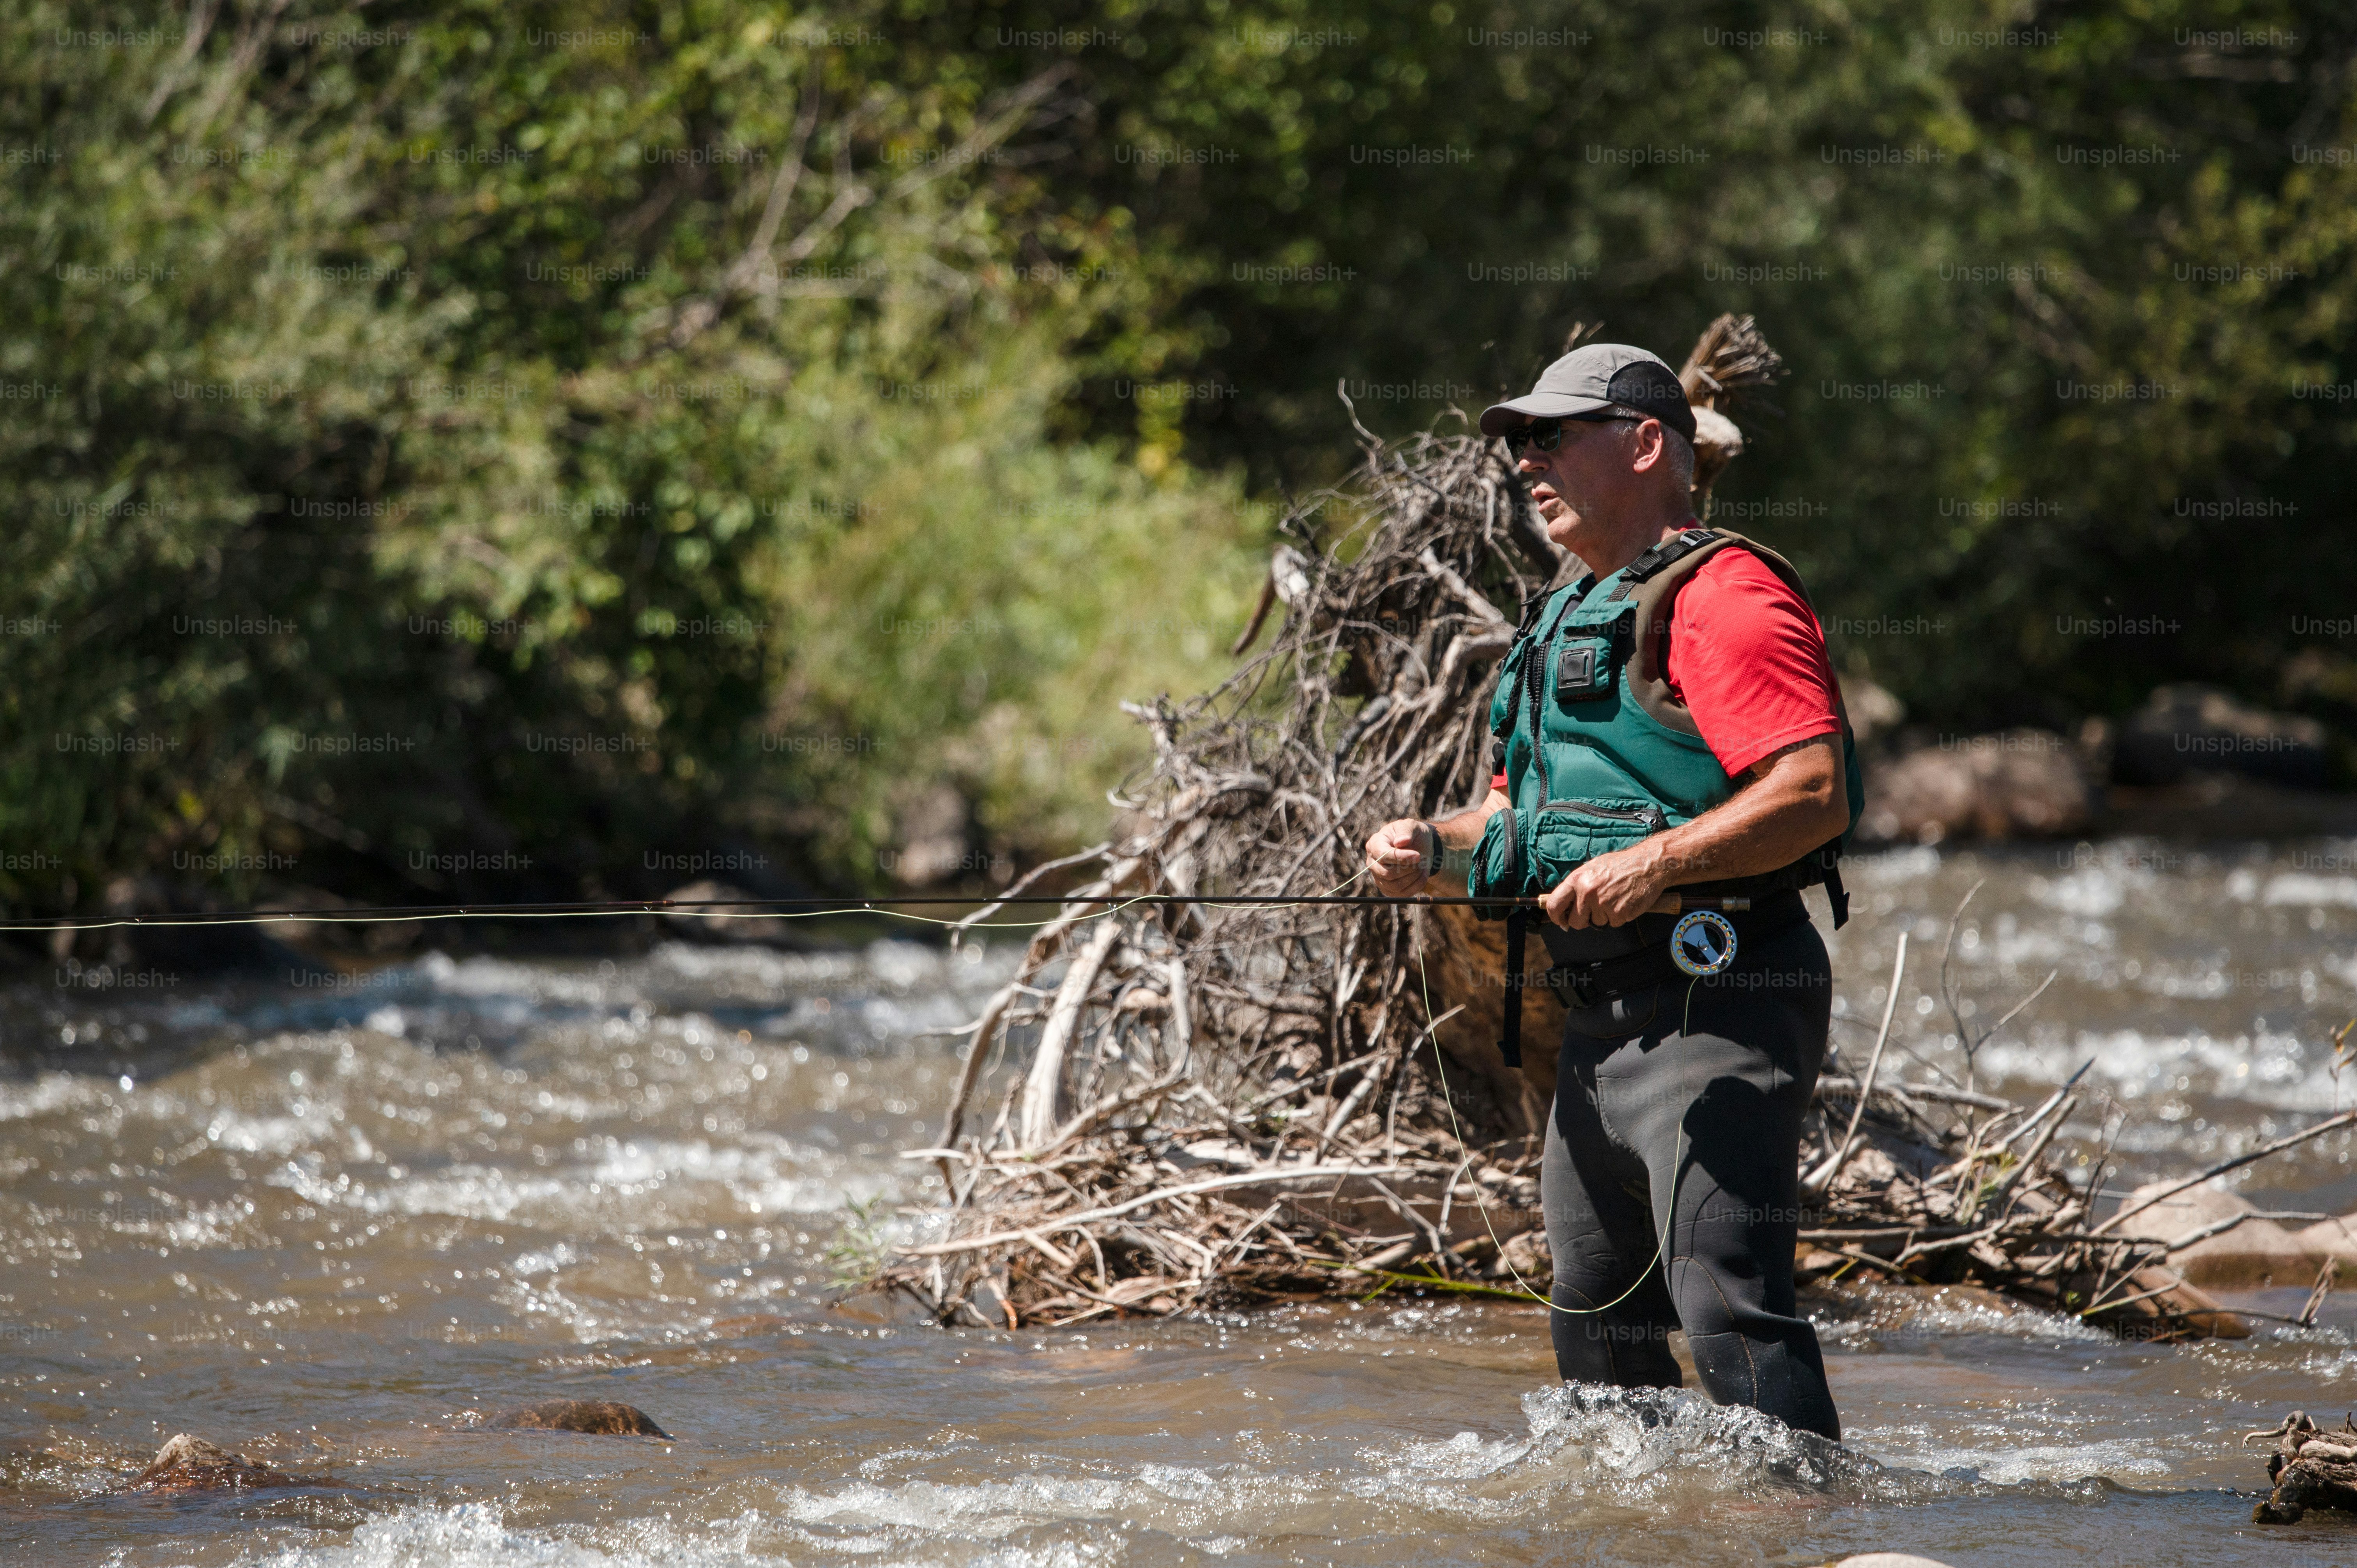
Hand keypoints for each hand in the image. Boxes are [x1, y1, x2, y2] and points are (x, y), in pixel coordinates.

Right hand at [1365, 818, 1432, 897]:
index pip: (1382, 855)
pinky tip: (1422, 875)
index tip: (1418, 855)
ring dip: (1413, 877)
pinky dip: (1416, 885)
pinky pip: (1402, 894)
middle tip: (1420, 859)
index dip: (1400, 857)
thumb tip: (1400, 842)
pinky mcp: (1389, 889)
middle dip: (1408, 868)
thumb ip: (1406, 830)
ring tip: (1422, 866)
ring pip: (1395, 885)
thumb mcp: (1412, 826)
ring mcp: (1379, 878)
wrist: (1420, 847)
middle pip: (1386, 873)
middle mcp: (1373, 863)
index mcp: (1374, 844)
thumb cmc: (1413, 835)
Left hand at [1541, 843, 1666, 929]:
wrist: (1648, 864)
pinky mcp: (1619, 913)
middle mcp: (1587, 892)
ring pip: (1596, 924)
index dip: (1556, 917)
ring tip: (1614, 898)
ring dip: (1604, 916)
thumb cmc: (1620, 865)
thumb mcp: (1592, 868)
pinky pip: (1613, 923)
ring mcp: (1603, 904)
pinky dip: (1618, 917)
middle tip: (1594, 911)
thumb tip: (1564, 905)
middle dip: (1583, 921)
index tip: (1561, 921)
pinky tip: (1624, 902)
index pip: (1554, 904)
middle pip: (1575, 922)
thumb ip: (1577, 886)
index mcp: (1577, 879)